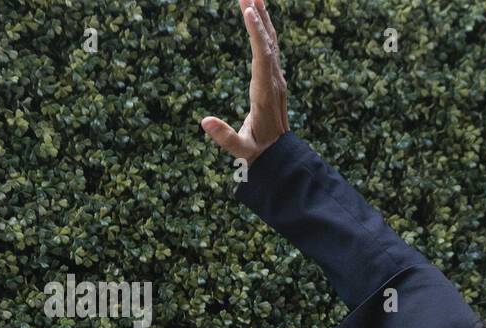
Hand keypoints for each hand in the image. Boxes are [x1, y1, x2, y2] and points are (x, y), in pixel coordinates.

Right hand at [201, 0, 289, 163]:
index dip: (256, 35)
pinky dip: (264, 28)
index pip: (262, 58)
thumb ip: (225, 137)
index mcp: (264, 94)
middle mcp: (274, 82)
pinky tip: (258, 15)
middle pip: (268, 42)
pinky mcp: (275, 78)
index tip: (248, 12)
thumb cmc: (258, 152)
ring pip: (271, 42)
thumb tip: (204, 121)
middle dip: (257, 16)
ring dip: (262, 17)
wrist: (281, 156)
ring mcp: (277, 79)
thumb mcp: (241, 150)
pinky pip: (270, 47)